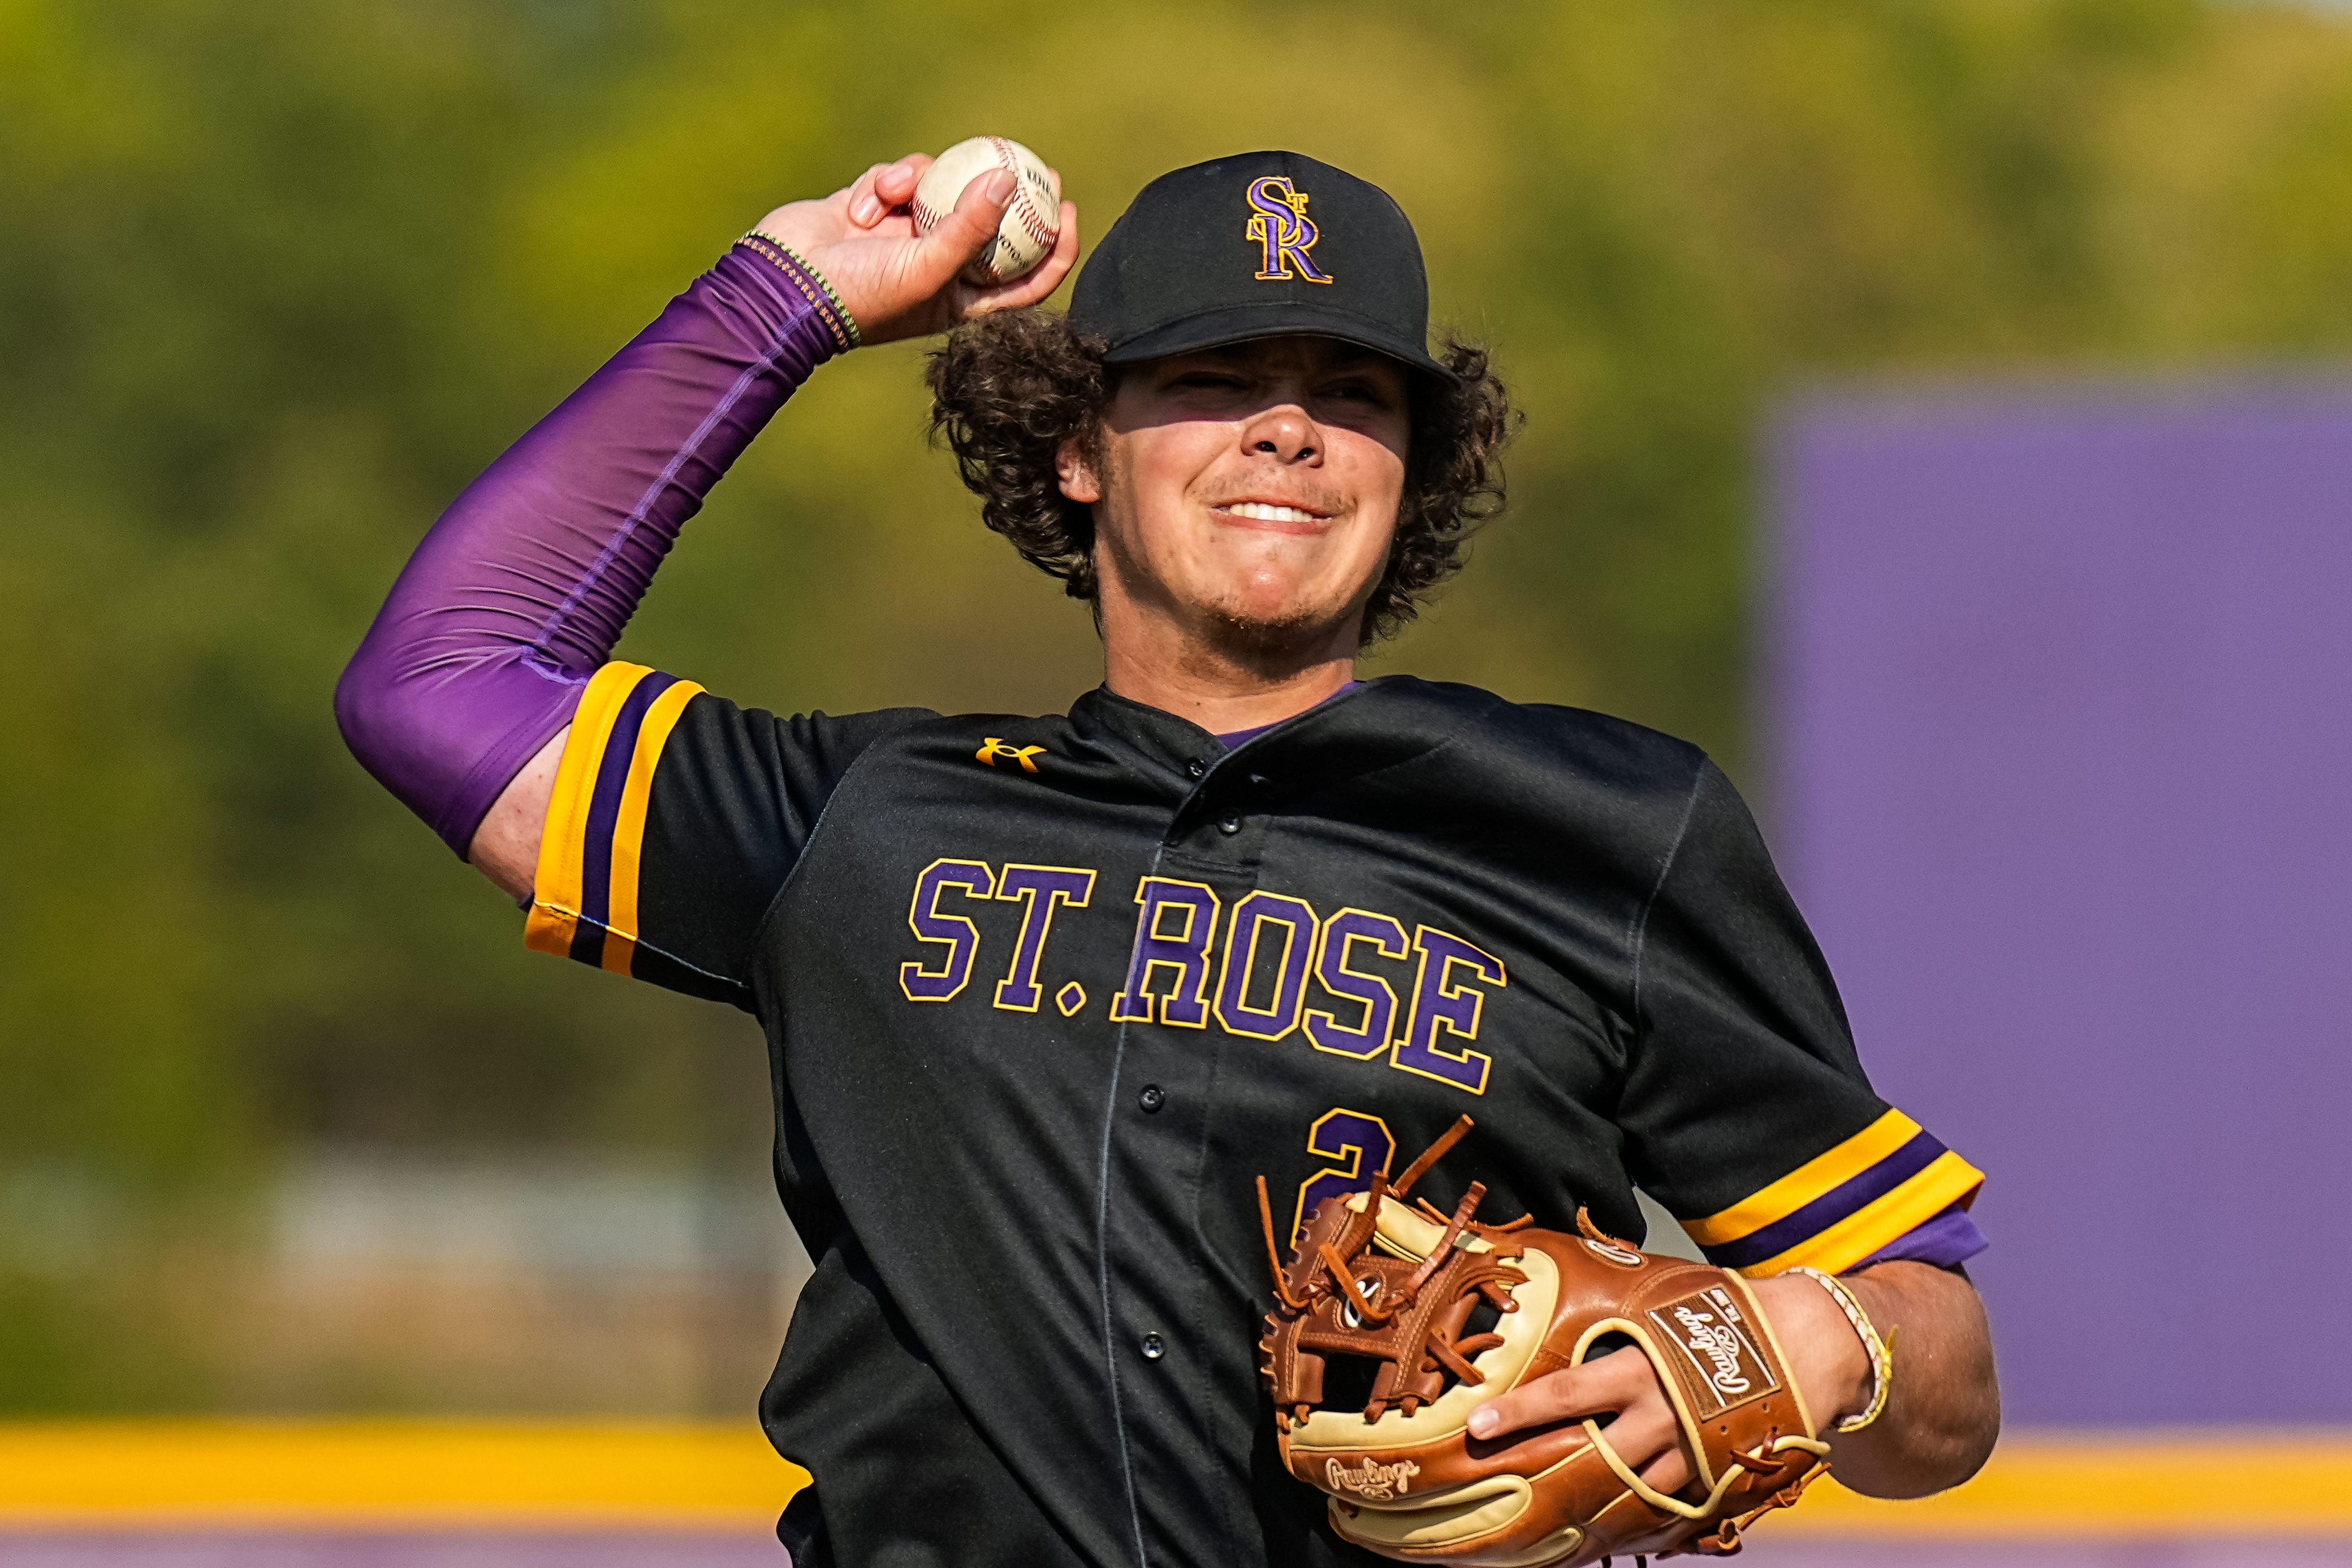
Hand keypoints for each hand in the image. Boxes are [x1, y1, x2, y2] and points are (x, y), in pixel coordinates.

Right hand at [749, 153, 1079, 345]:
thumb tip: (1007, 182)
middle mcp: (937, 267)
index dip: (1052, 248)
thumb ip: (971, 228)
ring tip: (898, 194)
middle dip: (1009, 194)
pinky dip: (884, 184)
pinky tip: (863, 203)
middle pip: (990, 225)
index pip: (1022, 278)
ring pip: (938, 190)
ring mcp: (905, 236)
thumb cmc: (862, 295)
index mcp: (960, 299)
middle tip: (1030, 163)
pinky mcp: (875, 208)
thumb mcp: (927, 268)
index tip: (1065, 210)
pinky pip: (898, 180)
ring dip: (920, 183)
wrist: (787, 285)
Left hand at [1463, 1273, 1871, 1495]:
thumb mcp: (1665, 1301)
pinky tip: (1607, 1539)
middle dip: (1540, 1476)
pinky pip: (1672, 1514)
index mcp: (1642, 1370)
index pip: (1567, 1393)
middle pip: (1590, 1459)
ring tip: (1538, 1534)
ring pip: (1629, 1498)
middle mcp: (1662, 1419)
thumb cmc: (1729, 1312)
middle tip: (1492, 1493)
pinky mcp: (1717, 1480)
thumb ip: (1616, 1306)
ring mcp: (1691, 1457)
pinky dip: (1639, 1528)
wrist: (1809, 1343)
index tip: (1477, 1425)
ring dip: (1585, 1514)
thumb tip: (1561, 1270)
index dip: (1520, 1411)